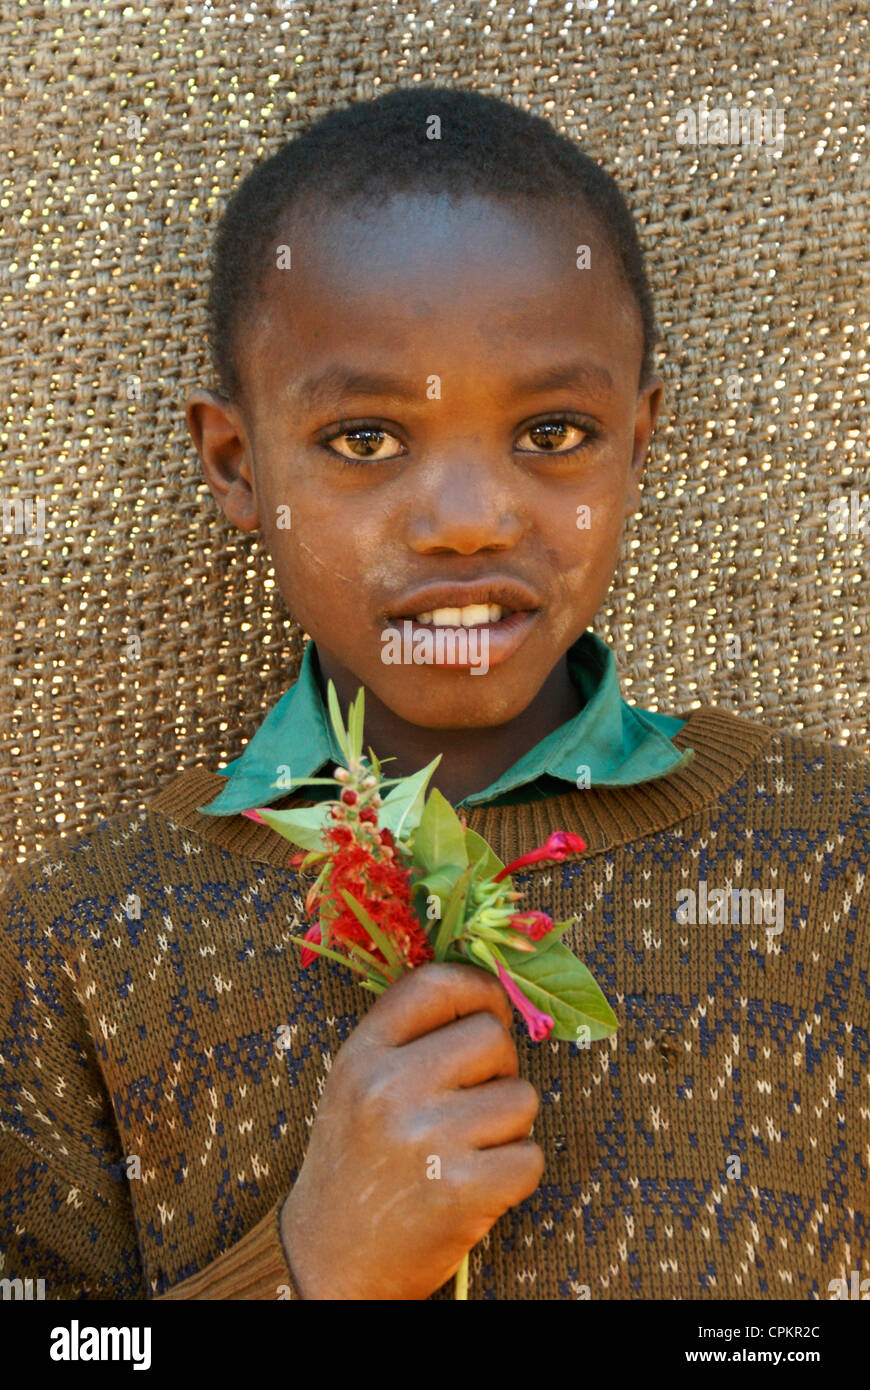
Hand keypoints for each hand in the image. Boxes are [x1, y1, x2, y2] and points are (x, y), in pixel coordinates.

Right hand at [279, 961, 542, 1298]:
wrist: (328, 1263)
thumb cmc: (355, 1165)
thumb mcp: (355, 1084)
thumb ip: (407, 1037)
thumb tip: (489, 997)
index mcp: (361, 1055)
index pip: (435, 983)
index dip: (478, 989)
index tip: (490, 1011)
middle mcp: (389, 1088)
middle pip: (492, 1037)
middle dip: (499, 1066)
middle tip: (474, 1099)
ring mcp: (427, 1139)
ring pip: (522, 1096)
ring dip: (509, 1124)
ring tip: (469, 1148)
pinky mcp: (462, 1191)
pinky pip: (531, 1155)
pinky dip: (516, 1173)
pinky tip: (478, 1183)